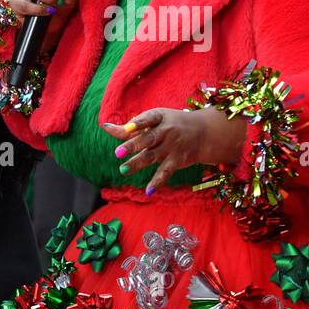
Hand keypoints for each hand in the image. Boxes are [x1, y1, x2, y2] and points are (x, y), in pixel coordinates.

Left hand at [102, 106, 246, 193]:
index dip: (138, 123)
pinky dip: (158, 181)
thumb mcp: (153, 120)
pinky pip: (166, 171)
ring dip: (138, 163)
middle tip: (118, 153)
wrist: (204, 132)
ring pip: (153, 156)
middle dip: (134, 145)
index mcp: (160, 117)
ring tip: (124, 170)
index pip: (149, 119)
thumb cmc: (170, 124)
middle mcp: (167, 130)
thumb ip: (129, 127)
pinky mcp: (177, 160)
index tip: (128, 128)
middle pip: (149, 139)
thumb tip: (105, 127)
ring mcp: (173, 146)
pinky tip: (148, 191)